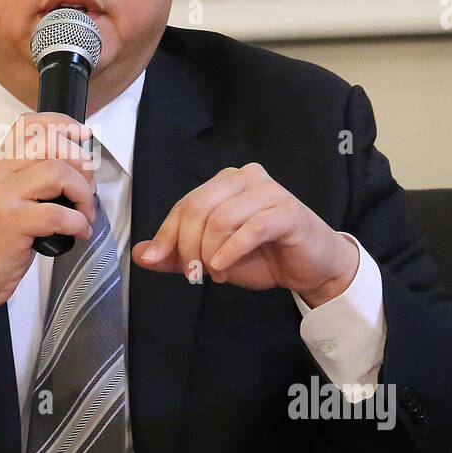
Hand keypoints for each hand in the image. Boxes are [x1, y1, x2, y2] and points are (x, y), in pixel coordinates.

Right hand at [0, 112, 96, 324]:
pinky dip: (77, 223)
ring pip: (57, 173)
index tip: (82, 135)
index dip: (63, 123)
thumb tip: (71, 172)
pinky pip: (57, 214)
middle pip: (50, 144)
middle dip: (81, 163)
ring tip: (83, 212)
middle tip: (87, 188)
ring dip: (83, 193)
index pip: (29, 125)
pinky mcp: (11, 225)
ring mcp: (3, 198)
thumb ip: (26, 181)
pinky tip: (77, 232)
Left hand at [131, 162, 358, 306]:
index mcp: (224, 182)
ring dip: (210, 253)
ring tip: (216, 274)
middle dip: (187, 246)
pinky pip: (250, 228)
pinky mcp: (287, 211)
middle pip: (197, 208)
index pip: (184, 205)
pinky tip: (225, 268)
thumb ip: (177, 255)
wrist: (311, 269)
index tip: (157, 260)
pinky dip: (230, 251)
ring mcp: (269, 191)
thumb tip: (140, 255)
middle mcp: (245, 178)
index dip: (166, 234)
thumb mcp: (212, 258)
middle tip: (192, 274)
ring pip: (220, 218)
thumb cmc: (263, 257)